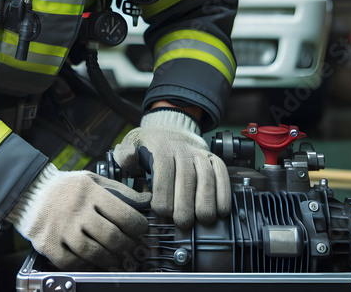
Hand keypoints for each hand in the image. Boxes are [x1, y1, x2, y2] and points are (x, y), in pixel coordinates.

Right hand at [7, 164, 150, 270]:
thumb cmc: (65, 187)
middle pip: (111, 237)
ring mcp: (61, 228)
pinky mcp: (48, 243)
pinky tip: (92, 263)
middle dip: (127, 246)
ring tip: (114, 258)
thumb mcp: (92, 180)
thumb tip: (145, 200)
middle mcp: (77, 210)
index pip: (124, 214)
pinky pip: (71, 262)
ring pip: (93, 253)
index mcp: (90, 192)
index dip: (138, 228)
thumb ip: (118, 190)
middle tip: (130, 248)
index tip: (140, 232)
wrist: (28, 191)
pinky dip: (85, 266)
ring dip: (109, 259)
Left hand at [114, 109, 230, 227]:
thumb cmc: (150, 143)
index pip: (164, 174)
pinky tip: (221, 211)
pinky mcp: (214, 159)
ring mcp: (200, 154)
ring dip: (206, 201)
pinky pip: (222, 175)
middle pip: (187, 178)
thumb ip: (125, 154)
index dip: (164, 196)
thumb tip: (127, 160)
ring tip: (204, 220)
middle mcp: (183, 150)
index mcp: (161, 148)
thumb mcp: (132, 143)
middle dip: (186, 204)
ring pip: (207, 178)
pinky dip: (224, 194)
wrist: (172, 128)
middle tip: (183, 223)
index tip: (162, 213)